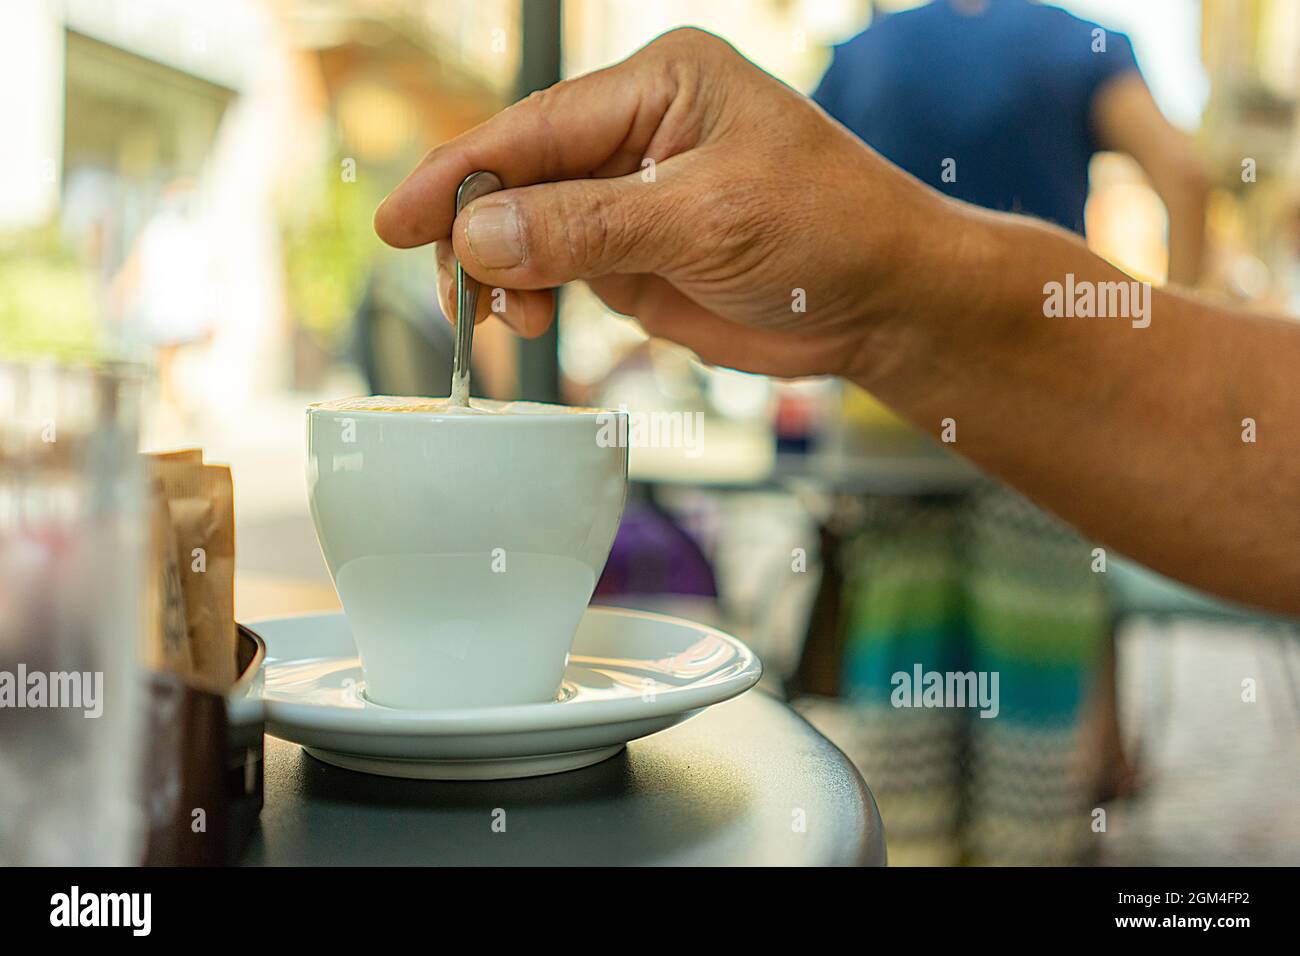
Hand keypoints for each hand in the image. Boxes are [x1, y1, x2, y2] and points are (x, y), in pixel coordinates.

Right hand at [373, 27, 957, 380]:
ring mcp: (634, 196)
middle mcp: (638, 132)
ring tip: (505, 319)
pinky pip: (559, 270)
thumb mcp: (703, 220)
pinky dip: (532, 297)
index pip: (535, 127)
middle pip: (520, 175)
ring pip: (531, 228)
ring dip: (503, 273)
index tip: (398, 223)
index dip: (460, 175)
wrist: (885, 304)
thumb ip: (586, 226)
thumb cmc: (825, 233)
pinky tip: (528, 320)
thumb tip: (478, 234)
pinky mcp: (638, 256)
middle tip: (456, 292)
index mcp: (659, 85)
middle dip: (479, 233)